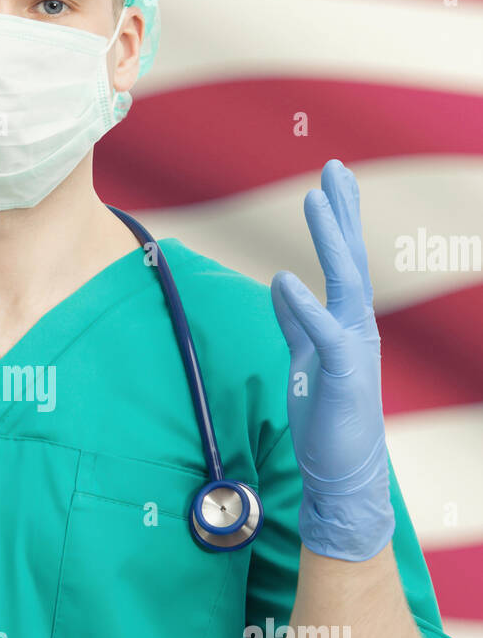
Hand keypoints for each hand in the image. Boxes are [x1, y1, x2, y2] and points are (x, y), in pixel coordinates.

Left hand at [270, 159, 394, 560]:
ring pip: (344, 284)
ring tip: (315, 200)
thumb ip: (295, 323)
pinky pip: (324, 334)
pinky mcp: (342, 375)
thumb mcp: (305, 358)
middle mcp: (356, 327)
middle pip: (351, 260)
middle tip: (334, 168)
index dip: (337, 220)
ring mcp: (354, 349)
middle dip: (342, 213)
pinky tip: (285, 280)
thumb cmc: (327, 417)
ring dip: (329, 241)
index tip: (331, 180)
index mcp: (346, 321)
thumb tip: (280, 286)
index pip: (343, 261)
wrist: (342, 470)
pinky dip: (304, 307)